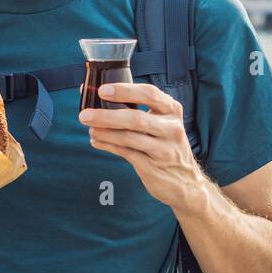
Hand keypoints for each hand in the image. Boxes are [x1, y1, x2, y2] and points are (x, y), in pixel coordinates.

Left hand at [78, 82, 203, 209]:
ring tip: (90, 129)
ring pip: (128, 138)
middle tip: (85, 114)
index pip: (150, 94)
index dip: (125, 90)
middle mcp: (172, 128)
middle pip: (136, 118)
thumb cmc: (166, 145)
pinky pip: (125, 153)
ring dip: (104, 133)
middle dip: (107, 115)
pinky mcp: (153, 167)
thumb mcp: (162, 123)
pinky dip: (108, 146)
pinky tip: (97, 141)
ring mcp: (164, 150)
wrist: (186, 182)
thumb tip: (94, 95)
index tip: (102, 90)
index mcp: (172, 111)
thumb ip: (135, 109)